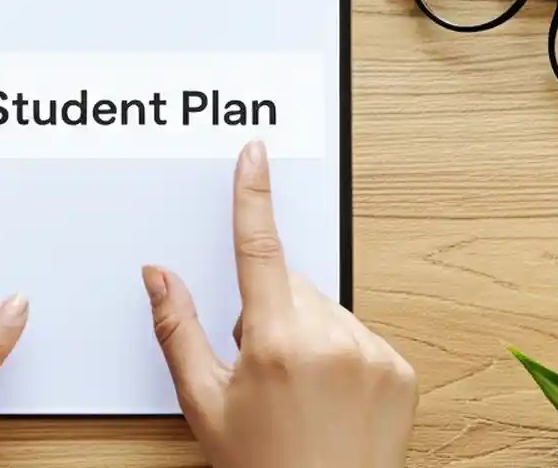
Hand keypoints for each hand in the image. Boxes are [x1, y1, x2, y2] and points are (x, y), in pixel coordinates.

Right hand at [142, 141, 417, 467]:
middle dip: (268, 306)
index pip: (257, 249)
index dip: (252, 195)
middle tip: (260, 364)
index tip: (254, 154)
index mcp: (277, 343)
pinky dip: (340, 350)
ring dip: (306, 328)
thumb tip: (158, 275)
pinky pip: (358, 332)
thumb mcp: (204, 403)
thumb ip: (177, 329)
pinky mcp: (399, 367)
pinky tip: (329, 394)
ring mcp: (372, 352)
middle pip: (289, 282)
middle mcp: (331, 339)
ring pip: (324, 306)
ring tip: (298, 388)